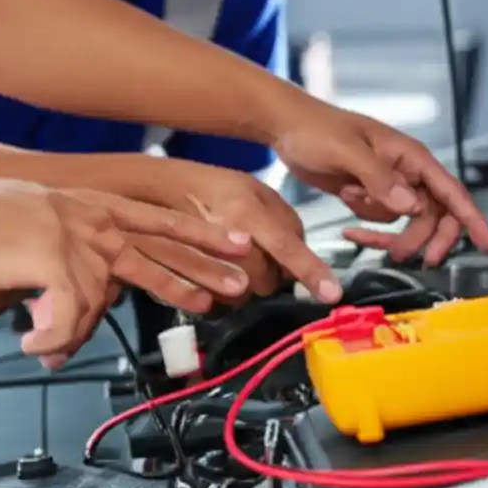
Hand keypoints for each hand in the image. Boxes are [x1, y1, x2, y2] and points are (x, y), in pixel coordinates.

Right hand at [0, 177, 249, 362]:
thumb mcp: (23, 229)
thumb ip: (58, 258)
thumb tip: (74, 295)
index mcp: (82, 203)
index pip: (155, 219)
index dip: (198, 233)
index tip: (234, 244)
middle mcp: (84, 214)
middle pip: (159, 247)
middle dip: (201, 271)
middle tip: (235, 288)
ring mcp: (70, 233)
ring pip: (101, 300)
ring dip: (70, 333)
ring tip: (45, 346)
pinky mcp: (49, 257)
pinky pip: (67, 317)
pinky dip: (51, 339)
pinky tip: (31, 344)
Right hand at [116, 158, 337, 301]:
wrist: (157, 189)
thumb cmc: (213, 187)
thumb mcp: (255, 189)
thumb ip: (285, 220)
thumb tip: (301, 255)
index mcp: (248, 212)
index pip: (286, 247)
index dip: (310, 272)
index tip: (331, 293)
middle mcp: (227, 237)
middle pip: (265, 282)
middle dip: (269, 278)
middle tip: (261, 261)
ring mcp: (204, 260)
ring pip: (241, 295)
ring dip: (246, 287)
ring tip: (236, 265)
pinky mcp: (184, 275)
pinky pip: (216, 300)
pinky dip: (222, 292)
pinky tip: (218, 273)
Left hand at [270, 99, 487, 265]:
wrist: (286, 128)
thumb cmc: (316, 129)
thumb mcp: (346, 151)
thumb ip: (379, 178)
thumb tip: (411, 205)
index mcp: (409, 156)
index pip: (451, 189)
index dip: (472, 218)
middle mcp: (405, 171)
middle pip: (434, 213)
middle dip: (425, 237)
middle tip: (410, 257)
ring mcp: (388, 184)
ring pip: (408, 222)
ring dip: (389, 234)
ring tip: (360, 235)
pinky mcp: (369, 195)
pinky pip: (382, 221)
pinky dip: (368, 229)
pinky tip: (347, 230)